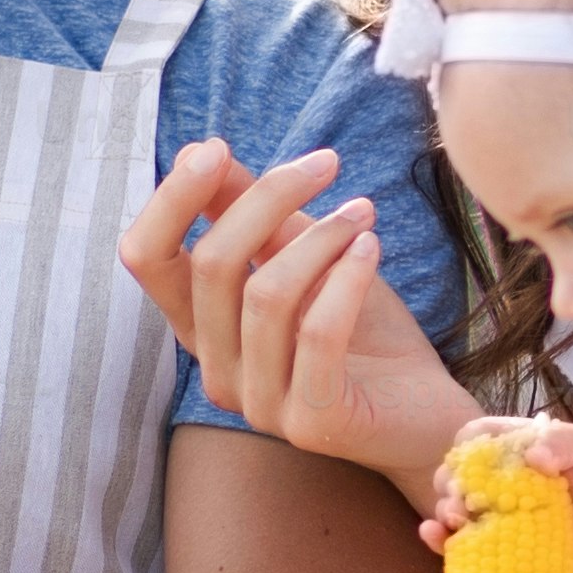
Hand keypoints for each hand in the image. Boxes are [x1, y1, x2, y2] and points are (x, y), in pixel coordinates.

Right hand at [121, 138, 473, 485]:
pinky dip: (345, 278)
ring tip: (362, 212)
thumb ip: (252, 214)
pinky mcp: (311, 423)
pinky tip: (372, 248)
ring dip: (321, 236)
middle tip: (328, 163)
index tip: (217, 149)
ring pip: (266, 295)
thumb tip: (200, 151)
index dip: (170, 199)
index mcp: (203, 328)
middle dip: (267, 198)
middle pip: (212, 265)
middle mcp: (218, 370)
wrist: (425, 413)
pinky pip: (317, 334)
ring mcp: (260, 405)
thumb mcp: (303, 259)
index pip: (147, 259)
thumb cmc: (364, 334)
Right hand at [425, 413, 572, 572]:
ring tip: (457, 518)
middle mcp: (506, 481)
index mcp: (521, 449)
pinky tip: (438, 538)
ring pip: (460, 510)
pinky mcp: (508, 550)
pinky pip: (470, 546)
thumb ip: (563, 441)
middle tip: (462, 496)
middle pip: (462, 475)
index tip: (468, 462)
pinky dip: (446, 542)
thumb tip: (532, 454)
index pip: (479, 438)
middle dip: (452, 483)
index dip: (467, 447)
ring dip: (447, 511)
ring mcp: (505, 517)